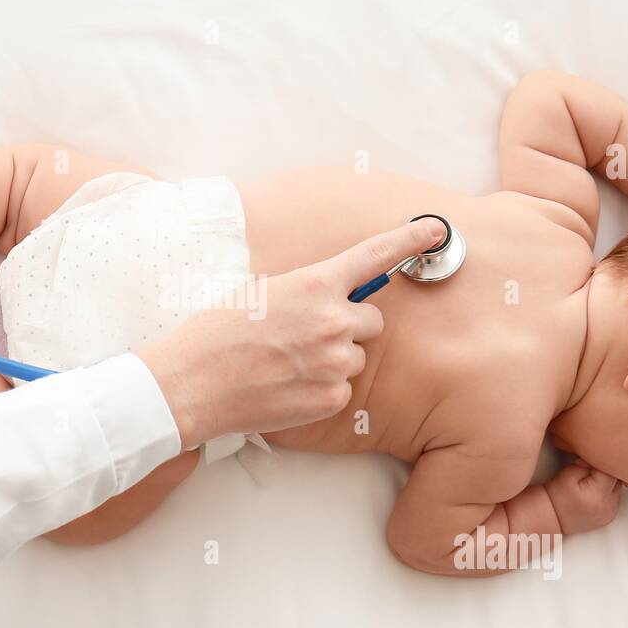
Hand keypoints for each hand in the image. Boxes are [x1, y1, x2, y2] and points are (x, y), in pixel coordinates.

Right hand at [138, 216, 446, 448]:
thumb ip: (304, 292)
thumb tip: (326, 297)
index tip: (437, 229)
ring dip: (331, 360)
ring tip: (285, 365)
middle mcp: (334, 321)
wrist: (190, 385)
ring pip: (353, 357)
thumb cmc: (214, 334)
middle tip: (307, 336)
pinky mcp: (331, 398)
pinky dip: (320, 389)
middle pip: (371, 321)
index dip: (410, 239)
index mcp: (315, 284)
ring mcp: (335, 362)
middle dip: (349, 327)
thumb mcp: (259, 293)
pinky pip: (342, 389)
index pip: (375, 256)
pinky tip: (285, 387)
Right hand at [546, 460, 622, 534]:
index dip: (601, 462)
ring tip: (592, 481)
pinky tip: (595, 491)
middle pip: (619, 480)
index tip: (589, 461)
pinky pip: (615, 498)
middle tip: (590, 470)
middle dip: (607, 471)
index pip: (611, 471)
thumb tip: (599, 460)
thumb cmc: (556, 494)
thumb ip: (587, 463)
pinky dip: (608, 491)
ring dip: (609, 481)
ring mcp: (611, 513)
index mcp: (598, 495)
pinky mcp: (610, 516)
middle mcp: (608, 506)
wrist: (551, 516)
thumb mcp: (569, 473)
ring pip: (618, 488)